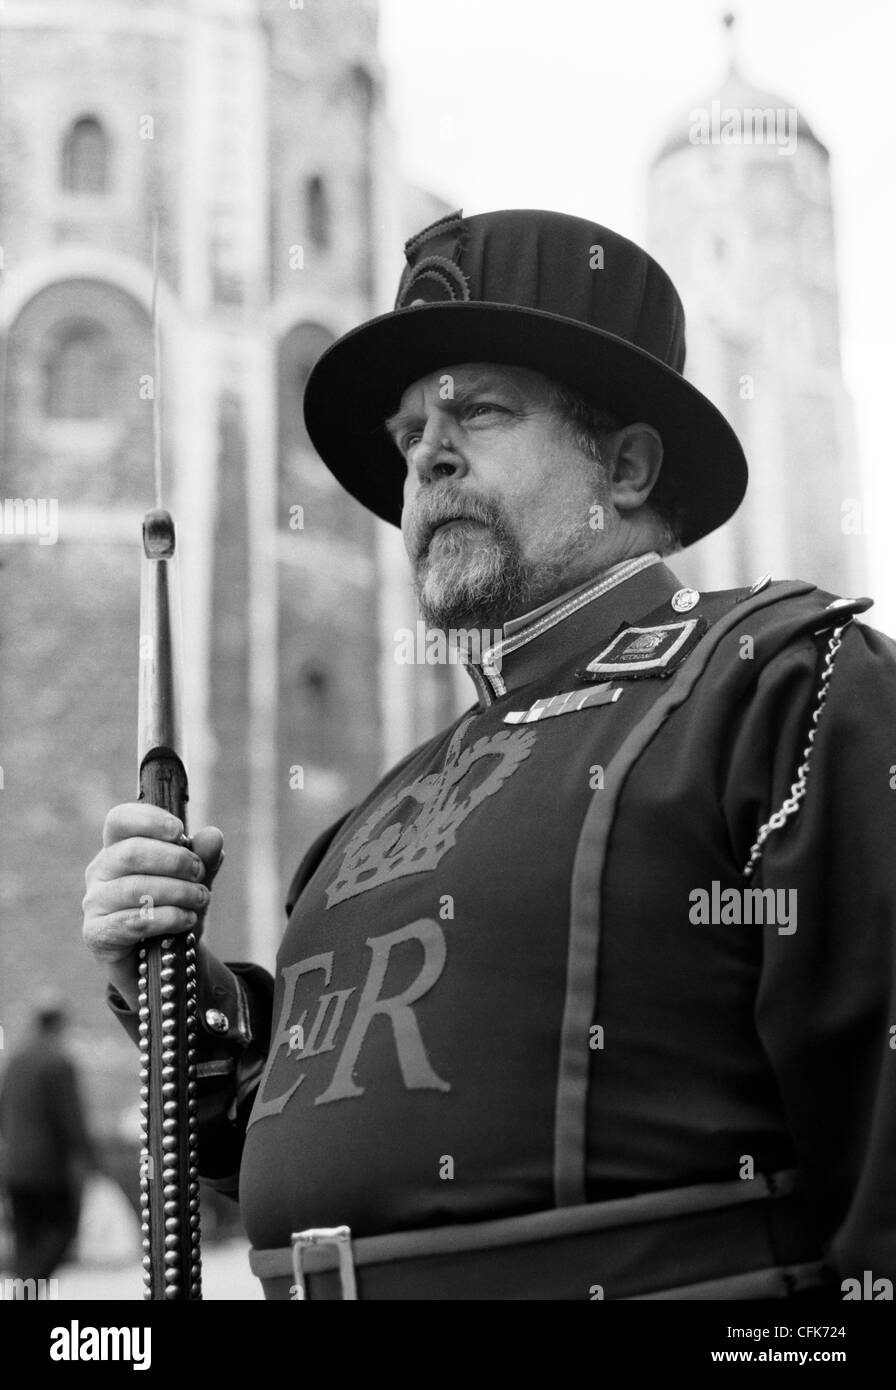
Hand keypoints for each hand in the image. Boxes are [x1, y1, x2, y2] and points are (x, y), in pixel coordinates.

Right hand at [83, 804, 223, 1008]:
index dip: (150, 819)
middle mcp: (100, 871)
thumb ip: (204, 859)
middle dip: (175, 860)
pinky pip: (133, 921)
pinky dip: (167, 918)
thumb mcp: (194, 883)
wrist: (161, 966)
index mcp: (119, 847)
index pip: (121, 820)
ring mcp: (94, 903)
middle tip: (199, 874)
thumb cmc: (172, 912)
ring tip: (200, 899)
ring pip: (134, 887)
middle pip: (131, 852)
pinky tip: (186, 920)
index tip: (180, 832)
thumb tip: (213, 835)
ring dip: (177, 892)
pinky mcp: (96, 934)